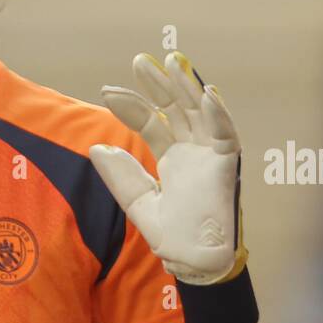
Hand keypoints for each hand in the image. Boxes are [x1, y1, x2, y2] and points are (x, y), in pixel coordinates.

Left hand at [89, 50, 246, 285]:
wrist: (195, 262)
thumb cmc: (173, 238)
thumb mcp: (138, 203)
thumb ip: (120, 177)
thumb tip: (96, 148)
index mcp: (171, 157)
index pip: (151, 122)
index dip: (131, 106)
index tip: (106, 92)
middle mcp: (191, 150)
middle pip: (175, 108)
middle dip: (159, 84)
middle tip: (139, 60)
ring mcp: (209, 154)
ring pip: (199, 111)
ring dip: (187, 85)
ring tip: (170, 60)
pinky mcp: (227, 164)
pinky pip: (224, 133)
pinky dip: (218, 113)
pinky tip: (206, 93)